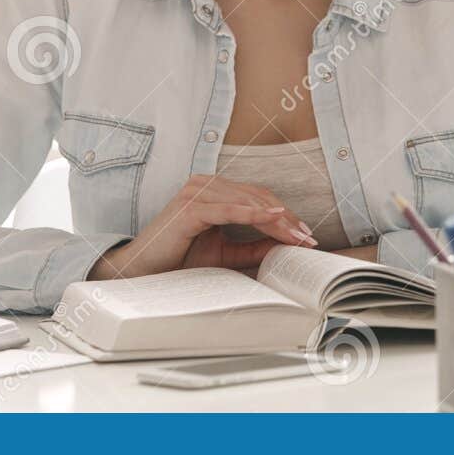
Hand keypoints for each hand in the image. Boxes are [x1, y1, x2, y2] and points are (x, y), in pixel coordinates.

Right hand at [87, 174, 317, 279]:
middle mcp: (205, 184)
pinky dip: (254, 215)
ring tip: (297, 237)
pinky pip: (229, 209)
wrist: (145, 270)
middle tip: (308, 238)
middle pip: (257, 197)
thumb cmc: (179, 260)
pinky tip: (274, 221)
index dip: (284, 214)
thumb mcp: (225, 252)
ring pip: (248, 202)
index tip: (306, 234)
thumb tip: (284, 246)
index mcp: (212, 190)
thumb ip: (252, 246)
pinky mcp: (190, 207)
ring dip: (276, 219)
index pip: (257, 197)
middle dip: (286, 218)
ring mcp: (196, 192)